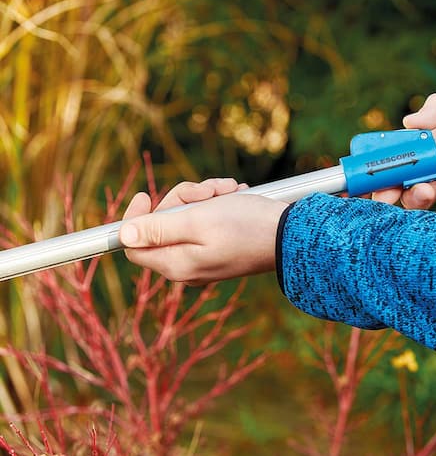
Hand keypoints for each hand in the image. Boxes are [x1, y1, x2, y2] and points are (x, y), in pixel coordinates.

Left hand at [119, 178, 287, 284]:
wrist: (292, 235)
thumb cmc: (247, 227)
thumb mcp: (198, 220)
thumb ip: (158, 228)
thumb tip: (123, 236)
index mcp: (176, 263)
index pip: (133, 245)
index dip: (134, 218)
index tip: (146, 194)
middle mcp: (187, 265)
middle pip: (161, 225)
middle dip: (181, 199)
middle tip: (206, 192)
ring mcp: (204, 257)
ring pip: (185, 218)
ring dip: (203, 197)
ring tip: (228, 190)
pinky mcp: (220, 248)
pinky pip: (205, 221)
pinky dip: (216, 204)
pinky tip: (235, 196)